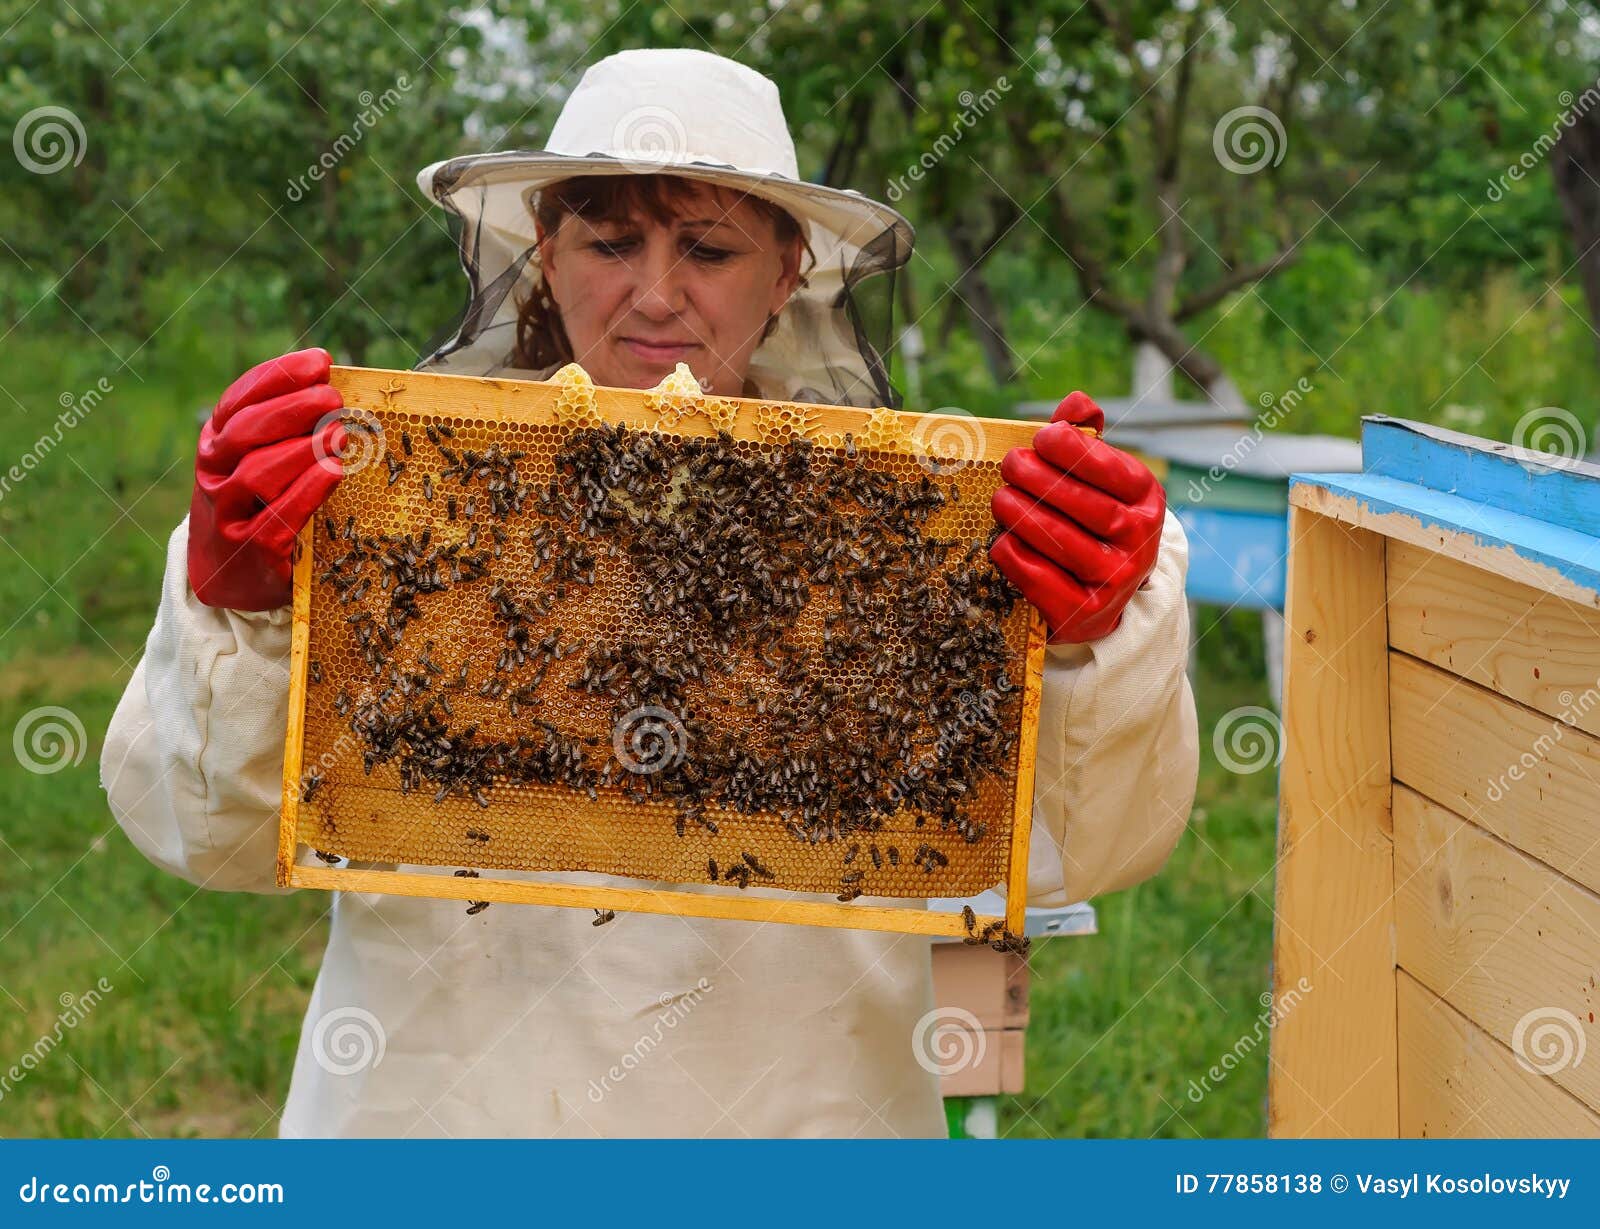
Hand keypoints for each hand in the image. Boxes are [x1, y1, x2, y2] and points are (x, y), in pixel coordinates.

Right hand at [187, 348, 344, 609]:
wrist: (227, 577)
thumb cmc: (254, 507)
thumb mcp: (255, 463)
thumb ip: (281, 430)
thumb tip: (332, 386)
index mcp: (215, 444)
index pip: (240, 401)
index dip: (279, 377)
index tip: (319, 362)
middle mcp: (214, 475)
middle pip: (246, 432)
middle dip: (291, 409)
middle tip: (332, 398)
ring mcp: (228, 514)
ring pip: (258, 474)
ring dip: (302, 450)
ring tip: (339, 435)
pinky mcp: (251, 551)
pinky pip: (278, 519)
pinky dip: (307, 493)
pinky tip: (334, 473)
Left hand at [989, 391, 1164, 643]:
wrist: (1101, 598)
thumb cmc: (1091, 522)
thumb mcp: (1097, 480)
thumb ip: (1085, 438)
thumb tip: (1076, 402)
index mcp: (1147, 501)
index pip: (1112, 471)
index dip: (1074, 450)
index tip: (1042, 437)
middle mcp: (1139, 543)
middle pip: (1085, 505)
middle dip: (1040, 479)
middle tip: (1010, 464)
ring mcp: (1114, 583)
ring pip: (1061, 542)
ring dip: (1022, 514)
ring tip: (1001, 499)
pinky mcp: (1084, 615)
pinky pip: (1040, 580)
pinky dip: (1015, 556)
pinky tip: (1002, 541)